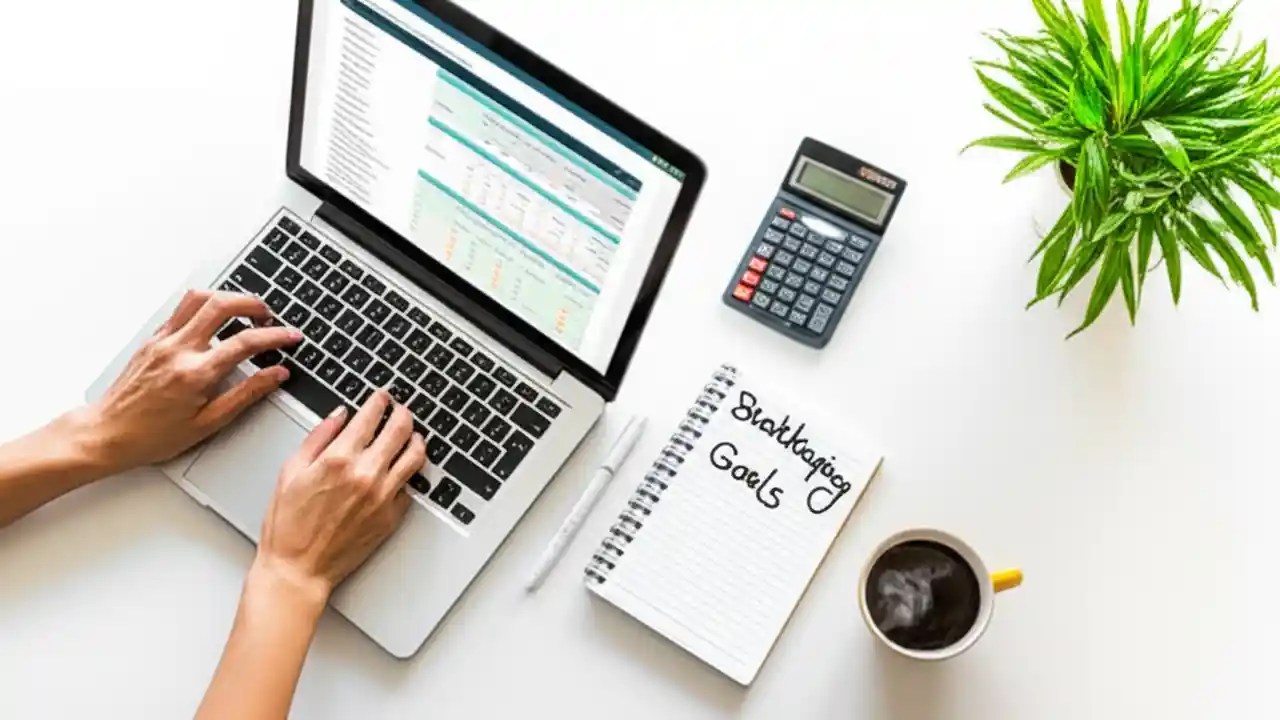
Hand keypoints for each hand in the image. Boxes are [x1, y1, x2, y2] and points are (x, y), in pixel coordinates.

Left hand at [79, 290, 302, 474]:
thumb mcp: (208, 424)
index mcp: (195, 374)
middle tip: (269, 316)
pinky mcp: (152, 340)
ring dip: (226, 297)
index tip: (290, 337)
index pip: (244, 343)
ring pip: (198, 299)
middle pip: (221, 305)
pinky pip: (180, 310)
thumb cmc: (152, 436)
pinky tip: (213, 319)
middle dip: (252, 304)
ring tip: (243, 310)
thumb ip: (246, 394)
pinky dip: (203, 306)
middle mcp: (177, 350)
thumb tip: (274, 376)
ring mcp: (162, 341)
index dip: (275, 337)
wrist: (106, 434)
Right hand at [255, 391, 424, 600]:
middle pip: (400, 430)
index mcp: (338, 459)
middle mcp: (366, 475)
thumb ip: (317, 438)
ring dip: (415, 439)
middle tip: (400, 410)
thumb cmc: (288, 526)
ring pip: (415, 456)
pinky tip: (400, 470)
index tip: (382, 397)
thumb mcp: (291, 472)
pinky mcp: (391, 517)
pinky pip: (409, 487)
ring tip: (411, 435)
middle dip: (402, 414)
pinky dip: (408, 473)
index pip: (371, 416)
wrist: (298, 569)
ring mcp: (383, 496)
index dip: (380, 401)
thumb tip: (338, 415)